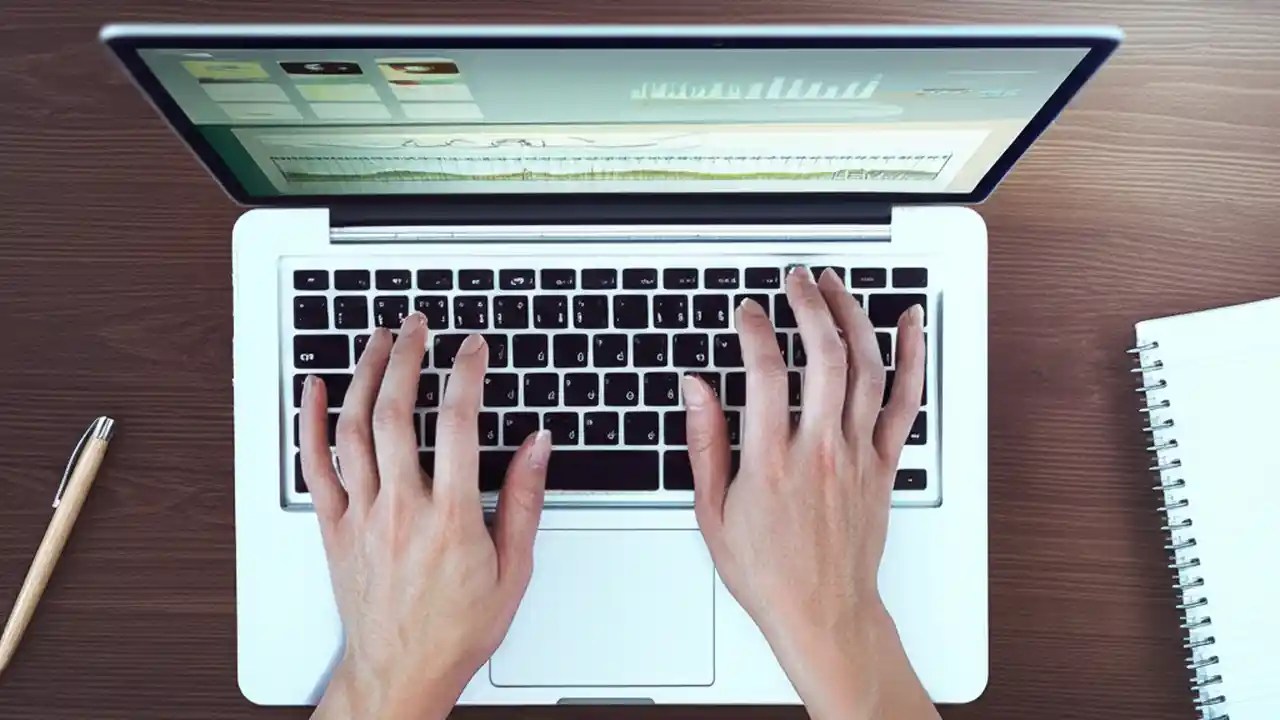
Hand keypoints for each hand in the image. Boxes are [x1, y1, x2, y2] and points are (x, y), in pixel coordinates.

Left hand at [300, 314, 550, 719]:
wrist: (401, 673)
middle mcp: (401, 510)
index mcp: (451, 518)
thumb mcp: (513, 570)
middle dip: (409, 357)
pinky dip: (310, 422)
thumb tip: (537, 446)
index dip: (466, 374)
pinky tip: (314, 389)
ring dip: (365, 376)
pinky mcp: (334, 529)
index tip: (473, 348)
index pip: (458, 424)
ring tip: (379, 341)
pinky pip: (314, 466)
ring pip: (353, 430)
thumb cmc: (457, 629)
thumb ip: (525, 501)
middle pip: (396, 413)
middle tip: (419, 327)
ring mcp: (361, 517)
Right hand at [683, 267, 936, 719]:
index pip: (764, 372)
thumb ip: (706, 443)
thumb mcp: (713, 512)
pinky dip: (911, 357)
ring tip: (835, 286)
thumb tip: (698, 389)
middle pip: (822, 356)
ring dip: (851, 317)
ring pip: (864, 368)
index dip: (754, 329)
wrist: (823, 614)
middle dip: (808, 305)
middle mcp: (820, 450)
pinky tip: (908, 324)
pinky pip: (904, 401)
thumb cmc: (768, 572)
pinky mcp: (884, 465)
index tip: (746, 311)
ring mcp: (858, 455)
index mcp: (771, 461)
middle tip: (795, 279)